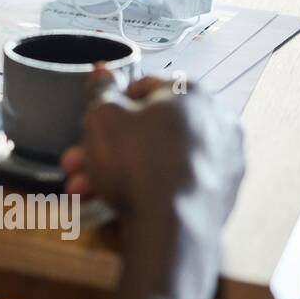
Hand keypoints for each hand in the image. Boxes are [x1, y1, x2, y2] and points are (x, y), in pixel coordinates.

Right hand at [60, 69, 244, 298]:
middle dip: (104, 147)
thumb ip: (100, 90)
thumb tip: (101, 69)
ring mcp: (224, 161)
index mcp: (193, 93)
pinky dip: (146, 187)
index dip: (110, 103)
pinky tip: (113, 200)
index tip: (90, 123)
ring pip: (157, 158)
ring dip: (116, 170)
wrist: (171, 229)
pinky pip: (174, 182)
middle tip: (76, 162)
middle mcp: (217, 121)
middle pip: (147, 129)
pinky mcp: (222, 195)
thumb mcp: (102, 117)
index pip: (143, 86)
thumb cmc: (135, 161)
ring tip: (83, 188)